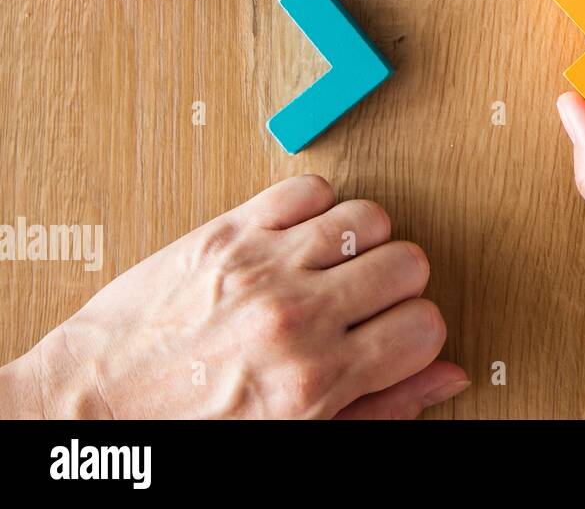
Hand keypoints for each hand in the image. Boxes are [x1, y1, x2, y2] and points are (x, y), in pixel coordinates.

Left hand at [0, 175, 466, 418]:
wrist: (91, 413)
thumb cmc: (190, 434)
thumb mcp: (297, 443)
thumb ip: (380, 410)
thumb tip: (446, 377)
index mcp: (315, 381)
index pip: (425, 326)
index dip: (418, 334)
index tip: (397, 338)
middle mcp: (294, 318)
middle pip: (408, 263)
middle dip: (399, 286)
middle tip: (367, 304)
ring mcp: (261, 267)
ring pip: (369, 217)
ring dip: (364, 243)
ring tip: (337, 268)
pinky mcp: (227, 232)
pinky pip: (309, 189)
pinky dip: (317, 207)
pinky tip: (303, 239)